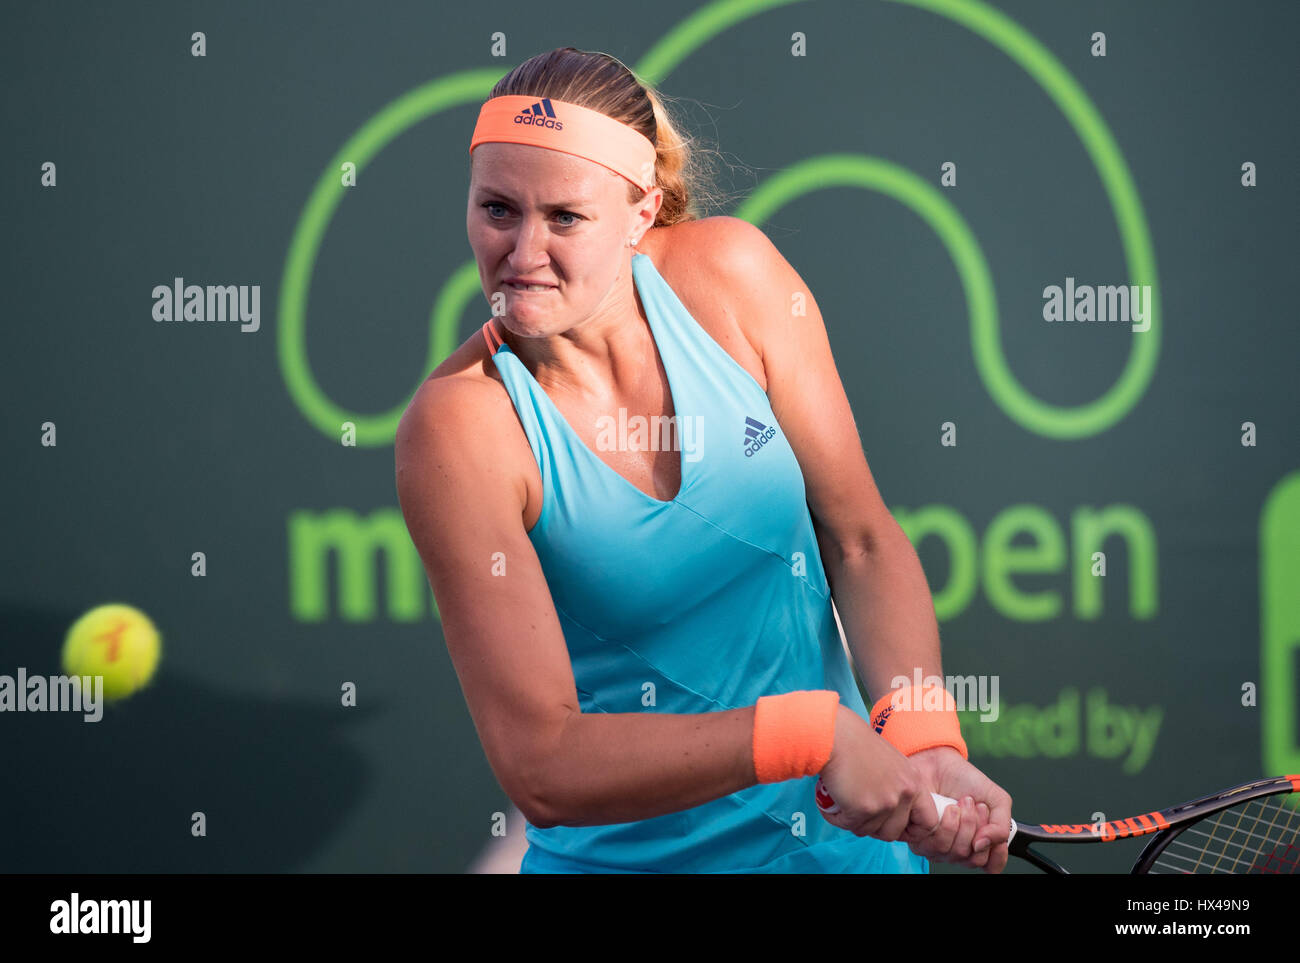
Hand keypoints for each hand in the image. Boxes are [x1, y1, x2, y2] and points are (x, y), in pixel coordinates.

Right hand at [816, 705, 937, 841]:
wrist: (834, 736)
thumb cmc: (855, 745)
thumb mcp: (890, 765)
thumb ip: (896, 788)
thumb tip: (892, 816)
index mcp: (914, 781)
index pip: (928, 821)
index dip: (911, 830)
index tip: (893, 826)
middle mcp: (904, 793)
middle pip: (893, 832)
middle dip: (873, 828)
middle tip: (858, 813)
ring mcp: (886, 803)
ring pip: (869, 831)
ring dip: (853, 822)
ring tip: (842, 803)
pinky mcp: (864, 809)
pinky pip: (850, 825)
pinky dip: (838, 818)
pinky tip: (831, 804)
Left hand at [903, 746, 1012, 872]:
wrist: (939, 764)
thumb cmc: (966, 781)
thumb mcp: (996, 800)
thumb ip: (1002, 826)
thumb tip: (984, 844)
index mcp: (980, 844)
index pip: (990, 866)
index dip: (996, 853)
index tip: (993, 831)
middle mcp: (959, 849)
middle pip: (973, 860)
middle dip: (977, 828)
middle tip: (976, 805)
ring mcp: (939, 846)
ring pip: (954, 853)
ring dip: (963, 824)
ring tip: (962, 803)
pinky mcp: (919, 839)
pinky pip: (934, 845)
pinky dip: (945, 824)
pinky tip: (947, 807)